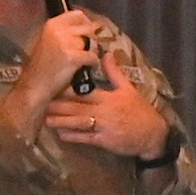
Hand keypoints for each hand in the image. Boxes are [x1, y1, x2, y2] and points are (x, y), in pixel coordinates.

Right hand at [4, 10, 113, 137]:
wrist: (34, 86)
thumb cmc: (42, 67)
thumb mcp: (48, 41)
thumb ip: (63, 32)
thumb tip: (85, 27)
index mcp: (52, 24)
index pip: (78, 15)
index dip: (86, 24)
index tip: (87, 35)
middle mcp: (58, 30)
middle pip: (88, 28)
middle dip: (91, 40)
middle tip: (87, 51)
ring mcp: (65, 43)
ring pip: (92, 42)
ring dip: (93, 52)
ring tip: (86, 61)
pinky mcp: (72, 57)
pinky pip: (93, 57)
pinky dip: (93, 64)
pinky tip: (88, 69)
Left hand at [48, 52, 174, 160]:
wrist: (153, 134)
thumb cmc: (140, 110)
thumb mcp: (129, 89)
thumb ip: (115, 72)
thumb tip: (106, 53)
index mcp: (108, 97)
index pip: (84, 91)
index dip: (68, 89)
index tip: (54, 85)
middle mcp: (103, 111)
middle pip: (77, 107)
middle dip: (58, 106)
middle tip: (42, 102)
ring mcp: (103, 127)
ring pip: (78, 123)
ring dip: (61, 121)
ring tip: (45, 119)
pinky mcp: (104, 141)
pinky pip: (85, 138)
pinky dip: (73, 136)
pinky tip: (61, 134)